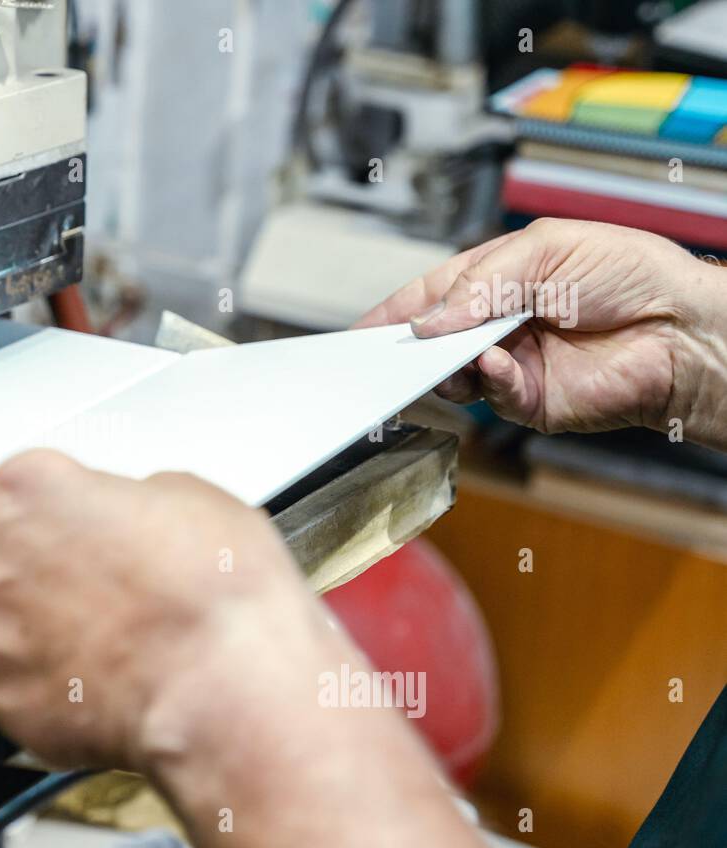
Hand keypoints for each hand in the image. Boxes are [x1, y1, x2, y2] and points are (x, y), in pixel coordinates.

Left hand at [0, 448, 315, 770]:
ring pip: (9, 625)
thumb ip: (134, 497)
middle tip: (113, 581)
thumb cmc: (213, 596)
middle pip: (5, 556)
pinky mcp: (8, 702)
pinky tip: (113, 678)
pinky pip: (25, 684)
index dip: (66, 508)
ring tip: (121, 635)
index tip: (93, 523)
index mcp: (24, 494)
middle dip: (51, 567)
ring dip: (49, 627)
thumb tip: (137, 515)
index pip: (19, 488)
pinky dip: (58, 684)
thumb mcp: (190, 496)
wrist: (226, 689)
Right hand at [359, 219, 726, 446]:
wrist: (683, 328)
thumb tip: (429, 320)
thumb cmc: (631, 273)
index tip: (360, 332)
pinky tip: (499, 362)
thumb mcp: (544, 250)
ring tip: (452, 350)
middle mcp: (499, 325)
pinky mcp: (531, 402)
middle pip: (433, 339)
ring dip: (446, 363)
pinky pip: (493, 395)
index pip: (430, 296)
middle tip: (386, 351)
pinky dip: (490, 380)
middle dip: (409, 345)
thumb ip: (480, 283)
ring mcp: (512, 365)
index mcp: (497, 281)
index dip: (394, 313)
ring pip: (453, 374)